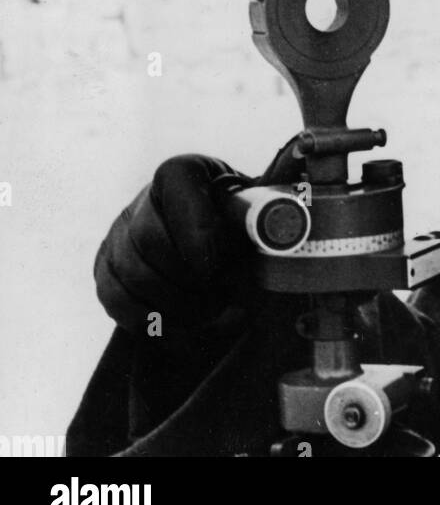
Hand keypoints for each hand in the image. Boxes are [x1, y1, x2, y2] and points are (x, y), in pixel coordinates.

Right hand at [94, 154, 256, 333]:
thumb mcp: (249, 213)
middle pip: (149, 239)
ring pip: (132, 274)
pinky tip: (183, 331)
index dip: (196, 227)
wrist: (214, 243)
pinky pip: (115, 299)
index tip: (217, 265)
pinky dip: (150, 322)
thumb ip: (252, 220)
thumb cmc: (237, 228)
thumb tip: (269, 236)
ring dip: (174, 306)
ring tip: (210, 316)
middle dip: (188, 280)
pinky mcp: (105, 267)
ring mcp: (118, 233)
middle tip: (222, 301)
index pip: (179, 181)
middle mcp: (143, 198)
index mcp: (183, 172)